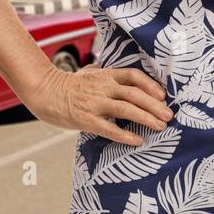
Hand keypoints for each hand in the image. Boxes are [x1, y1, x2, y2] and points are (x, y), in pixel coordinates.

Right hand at [25, 64, 173, 145]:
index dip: (150, 85)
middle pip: (135, 94)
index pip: (134, 76)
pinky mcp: (86, 119)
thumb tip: (122, 78)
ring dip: (146, 118)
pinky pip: (109, 128)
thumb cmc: (68, 85)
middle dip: (155, 105)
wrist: (44, 92)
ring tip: (161, 126)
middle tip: (169, 116)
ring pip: (126, 109)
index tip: (163, 95)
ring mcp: (95, 103)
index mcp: (106, 75)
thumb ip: (106, 75)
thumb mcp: (89, 73)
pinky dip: (125, 135)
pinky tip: (138, 140)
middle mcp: (103, 87)